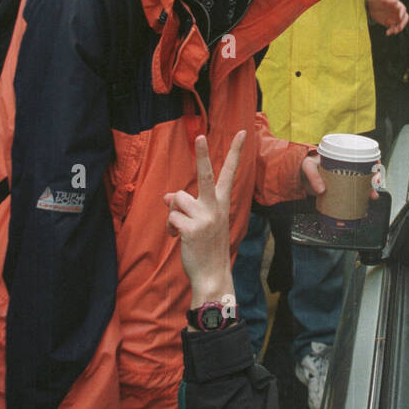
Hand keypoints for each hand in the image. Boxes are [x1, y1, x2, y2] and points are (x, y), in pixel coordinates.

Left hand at [164, 132, 244, 300]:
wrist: (213, 275)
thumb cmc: (208, 247)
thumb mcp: (203, 222)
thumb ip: (189, 205)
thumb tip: (167, 197)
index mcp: (223, 202)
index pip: (230, 172)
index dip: (235, 152)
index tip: (241, 132)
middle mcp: (216, 206)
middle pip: (206, 175)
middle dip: (202, 154)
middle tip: (200, 135)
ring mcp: (205, 217)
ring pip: (177, 199)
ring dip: (175, 214)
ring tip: (182, 229)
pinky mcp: (191, 229)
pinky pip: (171, 217)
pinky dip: (170, 228)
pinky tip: (179, 238)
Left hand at [301, 155, 378, 199]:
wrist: (301, 177)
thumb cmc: (306, 166)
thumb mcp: (308, 166)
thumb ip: (313, 176)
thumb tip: (321, 189)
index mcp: (341, 159)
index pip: (362, 156)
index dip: (372, 160)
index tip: (376, 166)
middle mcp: (346, 169)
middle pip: (366, 172)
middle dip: (375, 178)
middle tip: (375, 184)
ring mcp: (345, 181)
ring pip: (363, 185)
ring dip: (370, 191)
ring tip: (372, 197)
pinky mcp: (341, 192)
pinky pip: (353, 197)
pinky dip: (358, 203)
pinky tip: (361, 208)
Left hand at [366, 0, 408, 34]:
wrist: (370, 5)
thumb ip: (388, 0)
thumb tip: (396, 2)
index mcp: (397, 5)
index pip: (403, 9)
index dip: (402, 13)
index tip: (400, 17)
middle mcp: (397, 12)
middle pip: (404, 18)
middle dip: (403, 23)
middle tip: (399, 28)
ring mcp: (394, 18)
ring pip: (399, 25)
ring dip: (397, 29)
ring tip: (393, 32)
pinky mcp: (389, 23)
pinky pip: (392, 28)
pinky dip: (391, 31)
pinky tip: (387, 33)